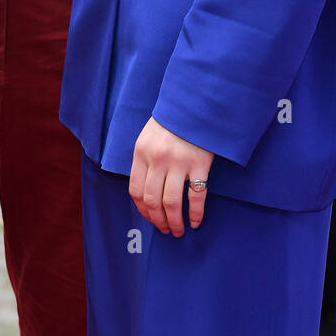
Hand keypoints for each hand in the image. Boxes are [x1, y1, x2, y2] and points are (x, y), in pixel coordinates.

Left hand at [129, 117, 213, 236]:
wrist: (196, 104)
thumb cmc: (172, 122)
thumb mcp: (149, 136)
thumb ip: (145, 161)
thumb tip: (145, 193)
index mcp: (141, 152)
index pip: (136, 190)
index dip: (142, 210)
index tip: (150, 218)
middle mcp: (158, 159)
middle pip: (153, 200)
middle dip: (158, 220)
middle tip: (165, 230)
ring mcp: (179, 162)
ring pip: (172, 203)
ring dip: (174, 222)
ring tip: (178, 231)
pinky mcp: (199, 164)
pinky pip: (196, 196)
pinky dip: (195, 213)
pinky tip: (196, 222)